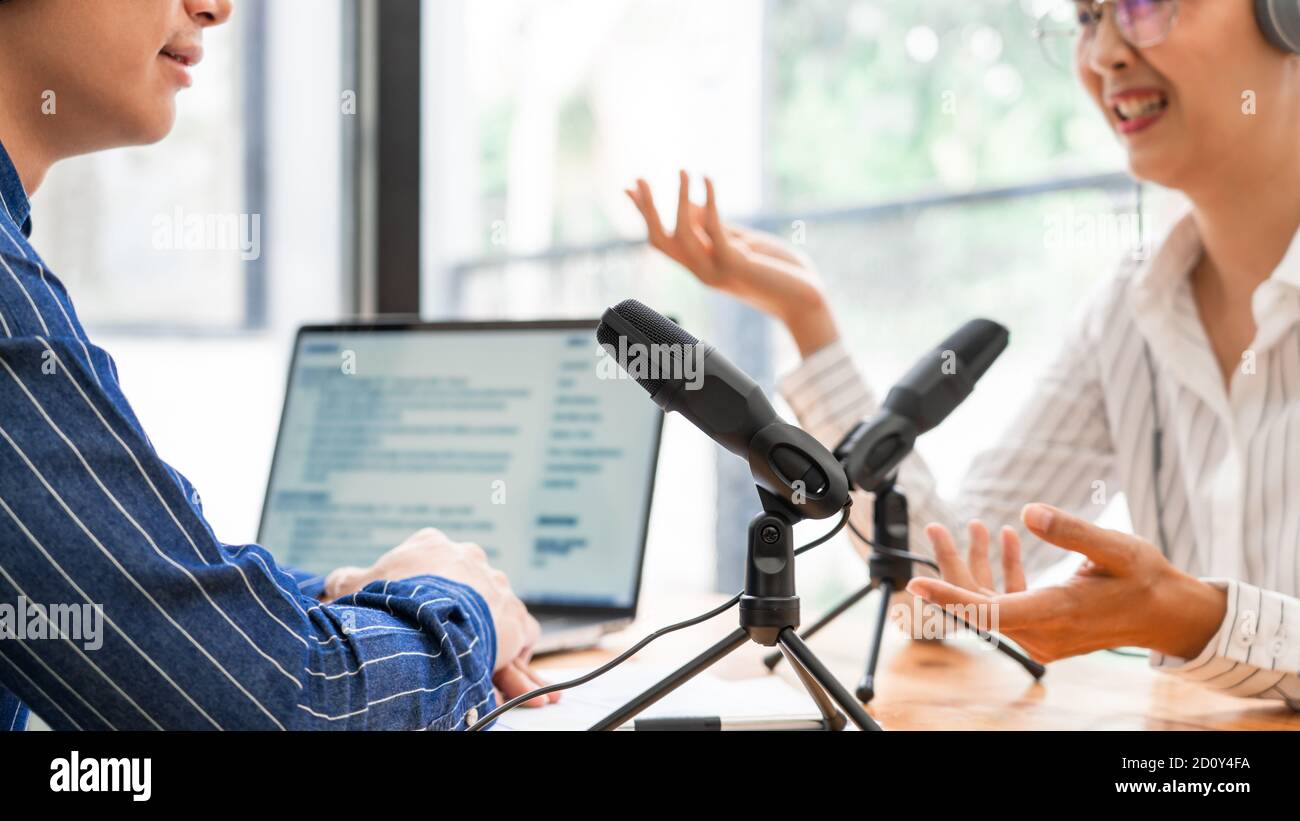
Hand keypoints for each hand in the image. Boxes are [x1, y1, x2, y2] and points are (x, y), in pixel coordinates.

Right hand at [324, 528, 558, 707]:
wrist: (422, 624)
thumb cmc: (387, 604)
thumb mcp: (355, 589)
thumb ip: (346, 581)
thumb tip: (331, 582)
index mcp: (433, 546)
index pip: (433, 561)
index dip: (423, 585)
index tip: (416, 605)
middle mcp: (470, 559)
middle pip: (467, 582)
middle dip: (459, 603)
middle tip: (446, 631)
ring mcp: (496, 585)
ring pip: (496, 606)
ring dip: (490, 629)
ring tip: (479, 655)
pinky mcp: (514, 616)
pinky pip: (523, 631)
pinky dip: (517, 650)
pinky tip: (507, 664)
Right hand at [625, 171, 838, 355]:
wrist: (804, 300)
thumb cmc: (778, 272)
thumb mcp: (741, 243)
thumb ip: (714, 227)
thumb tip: (688, 202)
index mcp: (701, 267)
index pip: (662, 242)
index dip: (644, 215)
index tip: (629, 188)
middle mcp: (701, 272)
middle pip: (660, 241)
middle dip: (647, 210)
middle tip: (638, 180)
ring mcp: (715, 270)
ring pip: (681, 234)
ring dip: (678, 199)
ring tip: (683, 171)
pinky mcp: (734, 264)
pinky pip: (714, 229)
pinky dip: (708, 201)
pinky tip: (707, 180)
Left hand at [907, 505, 1226, 663]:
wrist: (1166, 615)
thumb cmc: (1145, 579)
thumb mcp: (1115, 547)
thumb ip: (1071, 531)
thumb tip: (1028, 512)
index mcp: (1056, 613)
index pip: (989, 612)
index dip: (950, 598)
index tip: (916, 585)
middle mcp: (1043, 632)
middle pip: (981, 603)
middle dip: (954, 565)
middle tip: (935, 528)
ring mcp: (1041, 637)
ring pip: (991, 603)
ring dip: (977, 565)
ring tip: (972, 525)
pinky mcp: (1043, 632)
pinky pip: (1009, 604)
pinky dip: (1003, 573)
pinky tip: (1004, 538)